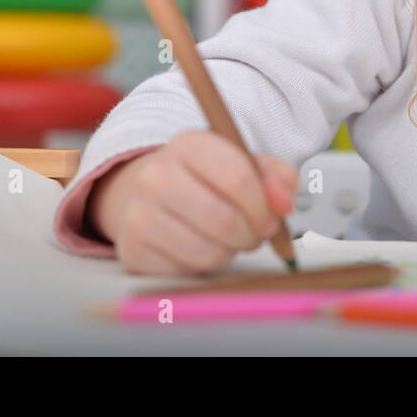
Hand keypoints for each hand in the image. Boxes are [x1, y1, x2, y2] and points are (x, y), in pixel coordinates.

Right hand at [92, 130, 298, 275]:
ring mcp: (139, 213)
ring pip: (208, 252)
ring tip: (226, 238)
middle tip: (253, 233)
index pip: (237, 176)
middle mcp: (156, 174)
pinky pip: (186, 271)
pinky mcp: (132, 249)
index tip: (271, 216)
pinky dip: (203, 267)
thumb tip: (284, 202)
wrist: (149, 194)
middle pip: (224, 220)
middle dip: (251, 235)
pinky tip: (199, 247)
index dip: (264, 206)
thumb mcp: (243, 163)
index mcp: (189, 144)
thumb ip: (276, 176)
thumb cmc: (205, 180)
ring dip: (229, 252)